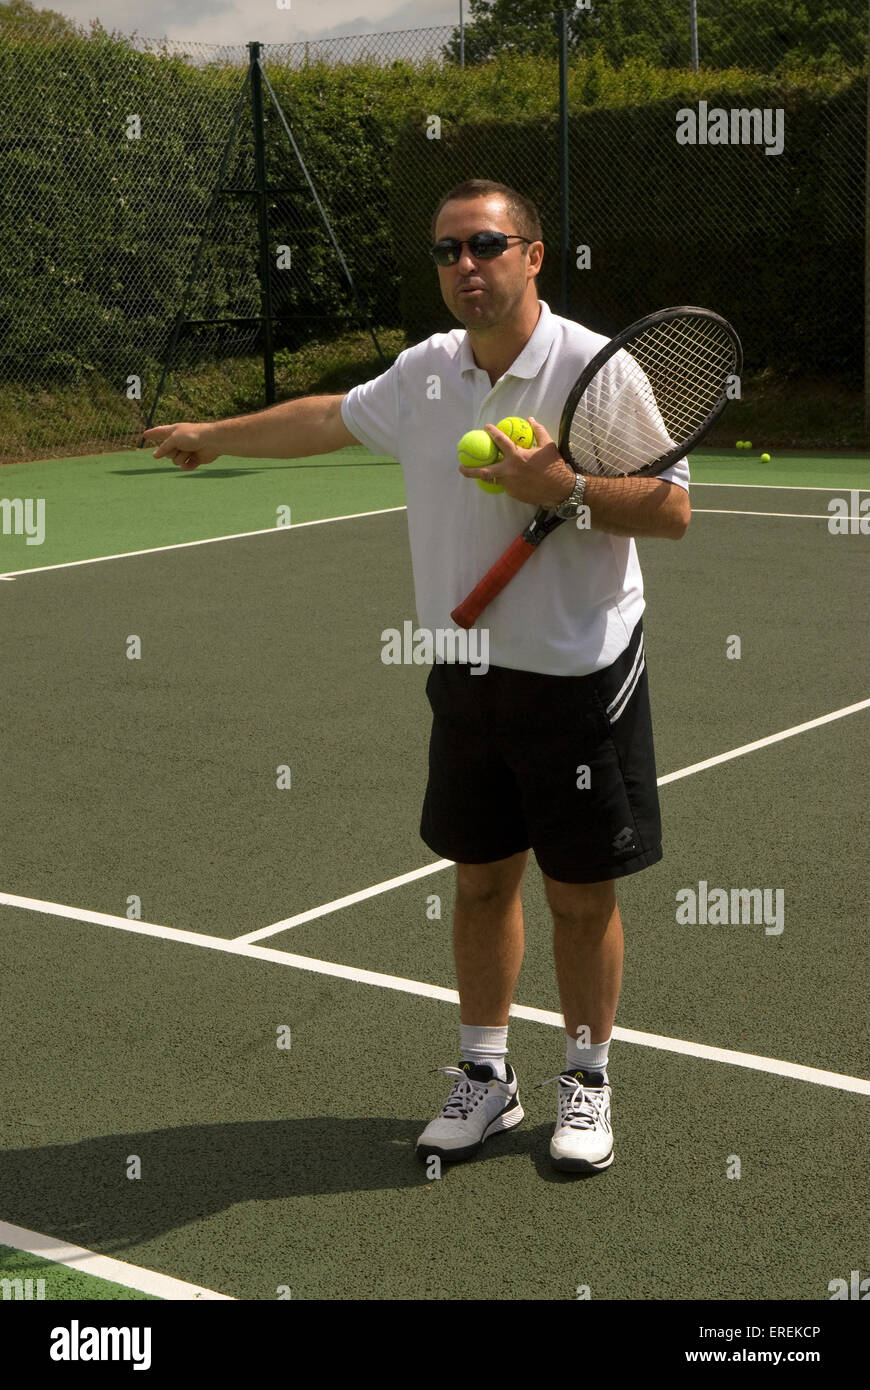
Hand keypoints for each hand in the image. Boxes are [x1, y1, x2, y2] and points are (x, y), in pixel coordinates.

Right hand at [143, 422, 220, 470]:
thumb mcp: (174, 438)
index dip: (152, 434)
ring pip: (175, 461)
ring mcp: (187, 451)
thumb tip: (155, 456)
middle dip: (171, 452)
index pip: (160, 432)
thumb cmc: (193, 435)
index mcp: (174, 431)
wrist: (212, 442)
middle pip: (166, 452)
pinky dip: (188, 465)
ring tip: (190, 451)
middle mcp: (179, 441)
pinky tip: (192, 460)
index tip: (145, 435)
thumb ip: (164, 447)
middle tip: (181, 446)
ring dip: (181, 457)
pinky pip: (185, 466)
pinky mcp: (194, 459)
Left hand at [458, 416, 575, 506]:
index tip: (485, 427)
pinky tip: (511, 478)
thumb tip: (530, 419)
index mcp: (517, 457)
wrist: (560, 489)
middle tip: (460, 468)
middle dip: (469, 470)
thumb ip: (538, 431)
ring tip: (480, 473)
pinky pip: (507, 485)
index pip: (500, 441)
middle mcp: (509, 472)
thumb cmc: (555, 466)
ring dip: (489, 475)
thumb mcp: (548, 445)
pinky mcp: (514, 494)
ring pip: (496, 479)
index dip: (491, 432)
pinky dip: (507, 480)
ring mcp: (510, 485)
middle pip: (484, 472)